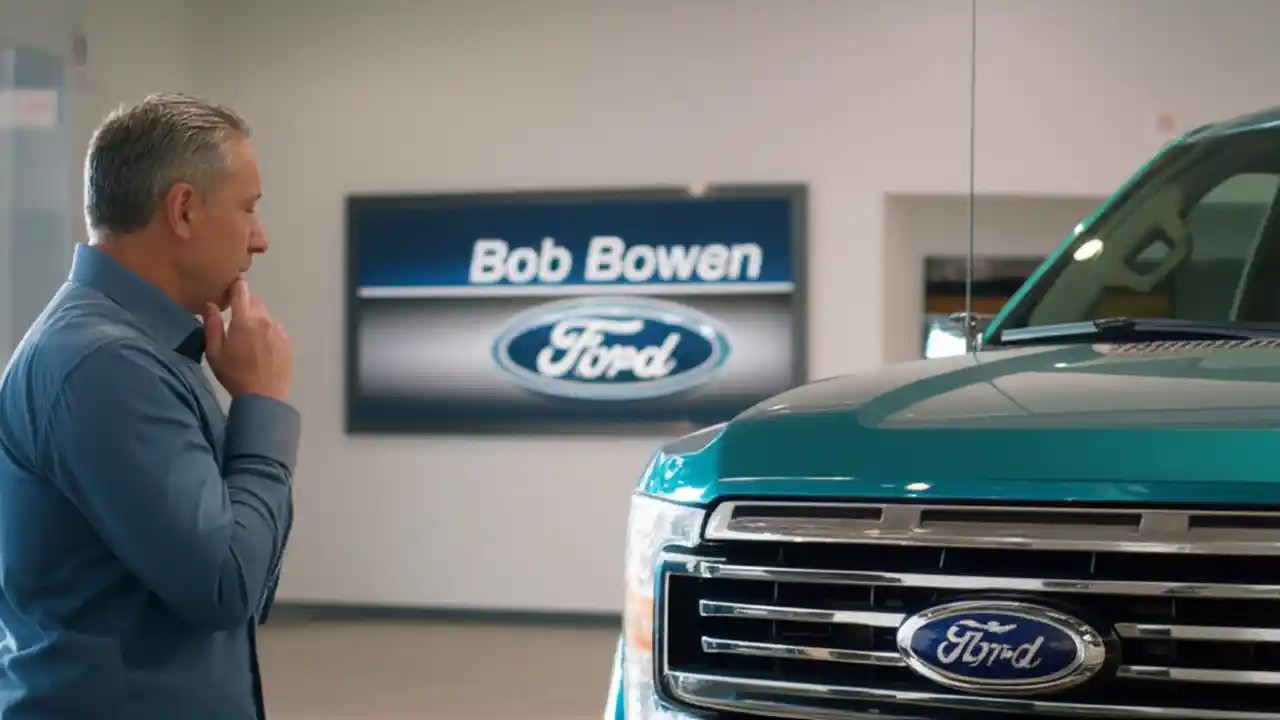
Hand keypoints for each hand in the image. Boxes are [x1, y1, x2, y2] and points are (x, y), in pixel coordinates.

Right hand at [201, 279, 292, 401]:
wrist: (265, 396)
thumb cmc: (235, 375)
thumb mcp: (215, 352)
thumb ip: (212, 325)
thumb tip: (210, 305)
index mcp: (244, 320)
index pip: (241, 289)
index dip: (234, 287)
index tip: (228, 292)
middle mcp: (264, 319)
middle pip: (255, 301)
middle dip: (245, 306)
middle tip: (236, 323)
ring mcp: (279, 329)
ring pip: (266, 316)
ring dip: (257, 321)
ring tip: (249, 342)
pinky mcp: (288, 340)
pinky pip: (275, 329)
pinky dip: (268, 332)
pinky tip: (262, 350)